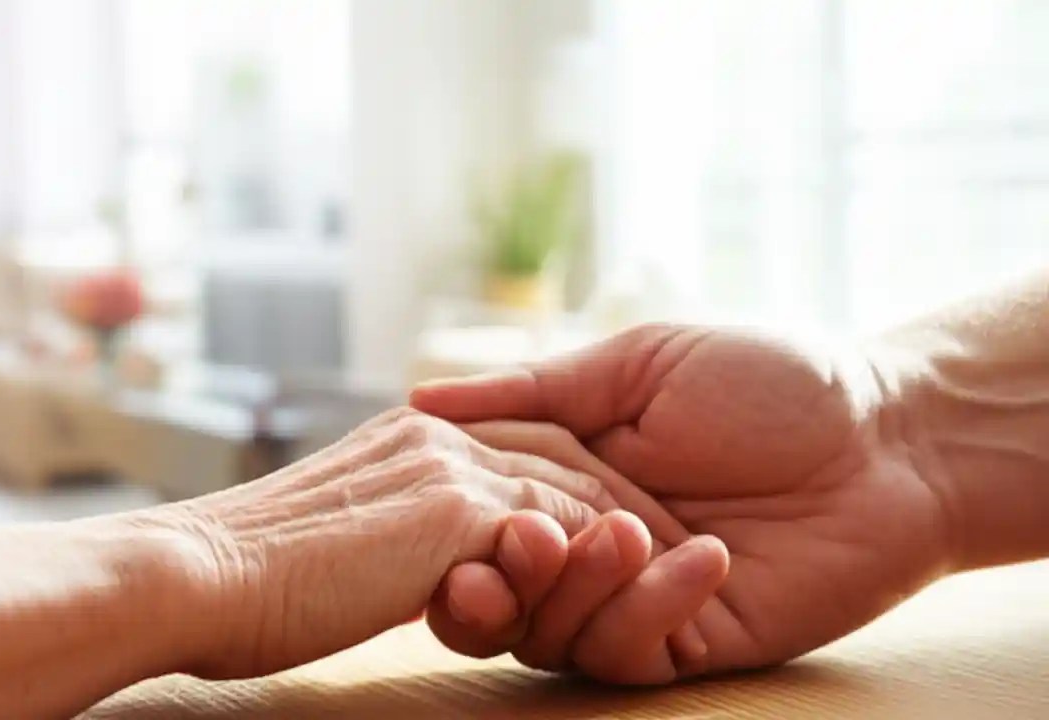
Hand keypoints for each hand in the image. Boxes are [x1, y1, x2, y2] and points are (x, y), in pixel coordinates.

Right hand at [148, 408, 613, 678]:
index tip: (604, 535)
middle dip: (612, 511)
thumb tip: (453, 548)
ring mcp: (448, 471)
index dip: (572, 493)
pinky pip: (554, 537)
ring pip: (566, 502)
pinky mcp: (456, 514)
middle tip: (655, 552)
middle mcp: (437, 437)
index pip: (523, 449)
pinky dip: (589, 566)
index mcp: (414, 432)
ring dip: (608, 542)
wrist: (196, 570)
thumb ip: (405, 510)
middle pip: (561, 464)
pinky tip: (611, 586)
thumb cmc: (248, 556)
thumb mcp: (340, 512)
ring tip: (641, 567)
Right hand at [412, 324, 955, 683]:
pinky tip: (704, 557)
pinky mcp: (693, 642)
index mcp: (561, 479)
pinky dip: (650, 610)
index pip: (472, 520)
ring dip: (576, 591)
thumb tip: (420, 399)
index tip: (437, 511)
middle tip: (524, 545)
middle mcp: (587, 547)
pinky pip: (633, 656)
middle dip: (492, 582)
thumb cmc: (768, 379)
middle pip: (497, 598)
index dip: (447, 527)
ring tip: (627, 532)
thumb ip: (532, 392)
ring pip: (553, 637)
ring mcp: (637, 598)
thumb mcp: (638, 364)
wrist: (887, 432)